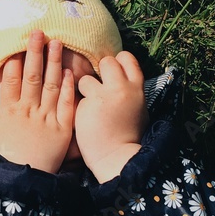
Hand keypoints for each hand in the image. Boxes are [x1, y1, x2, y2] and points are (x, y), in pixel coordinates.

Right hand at [0, 30, 75, 173]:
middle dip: (35, 53)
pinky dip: (68, 87)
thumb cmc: (2, 163)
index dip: (14, 63)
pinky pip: (66, 104)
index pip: (12, 82)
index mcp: (9, 113)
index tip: (16, 46)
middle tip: (38, 32)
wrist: (24, 184)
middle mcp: (28, 111)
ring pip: (51, 85)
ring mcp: (47, 118)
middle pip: (33, 76)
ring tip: (57, 43)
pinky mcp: (63, 129)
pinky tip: (70, 71)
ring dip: (54, 63)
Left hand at [75, 51, 148, 182]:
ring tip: (91, 106)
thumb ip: (128, 91)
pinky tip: (84, 117)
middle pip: (107, 62)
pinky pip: (77, 97)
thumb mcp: (136, 108)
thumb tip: (120, 77)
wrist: (116, 157)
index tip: (113, 72)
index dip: (117, 62)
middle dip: (99, 72)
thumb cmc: (125, 135)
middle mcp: (122, 88)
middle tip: (99, 87)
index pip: (127, 58)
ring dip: (85, 90)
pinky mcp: (87, 105)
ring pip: (87, 78)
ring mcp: (104, 96)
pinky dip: (77, 105)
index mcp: (137, 89)